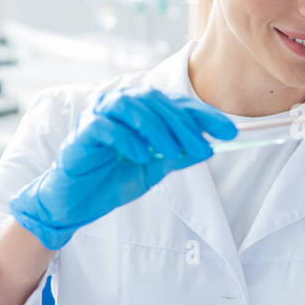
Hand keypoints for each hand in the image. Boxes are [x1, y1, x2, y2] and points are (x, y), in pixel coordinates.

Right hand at [10, 87, 235, 249]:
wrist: (74, 203)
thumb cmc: (110, 180)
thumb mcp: (153, 169)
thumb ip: (176, 156)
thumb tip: (207, 147)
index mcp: (137, 111)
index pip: (174, 104)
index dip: (203, 115)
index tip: (230, 132)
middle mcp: (117, 106)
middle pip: (155, 101)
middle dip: (184, 125)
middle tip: (202, 148)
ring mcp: (97, 116)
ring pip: (131, 107)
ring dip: (157, 129)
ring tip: (172, 153)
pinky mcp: (82, 133)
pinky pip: (106, 126)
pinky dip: (127, 139)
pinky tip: (140, 157)